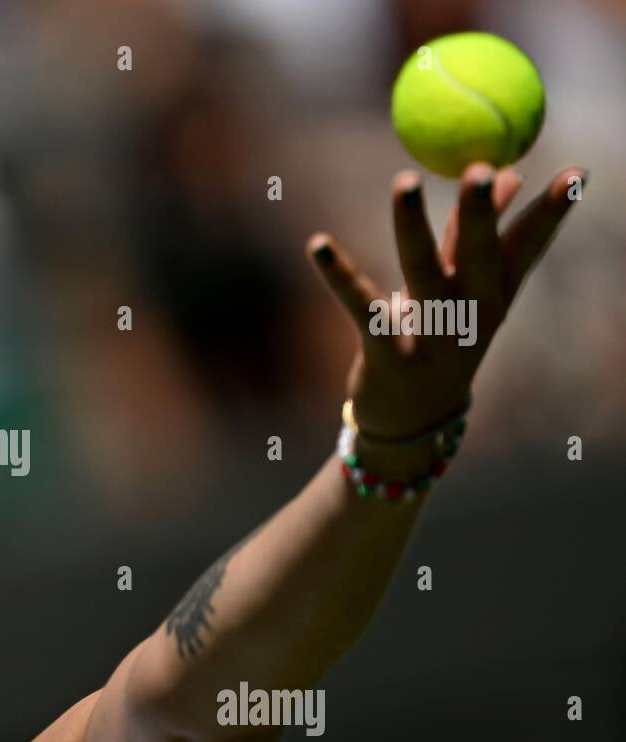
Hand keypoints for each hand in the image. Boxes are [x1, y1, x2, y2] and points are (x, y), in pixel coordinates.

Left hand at [307, 161, 585, 438]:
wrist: (412, 422)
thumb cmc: (440, 341)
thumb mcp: (465, 293)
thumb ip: (476, 235)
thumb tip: (507, 171)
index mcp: (495, 298)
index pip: (528, 247)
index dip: (552, 212)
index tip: (576, 174)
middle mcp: (471, 318)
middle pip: (480, 257)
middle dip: (481, 213)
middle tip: (481, 168)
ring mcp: (431, 339)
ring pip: (421, 272)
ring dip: (412, 225)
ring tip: (405, 181)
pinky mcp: (387, 354)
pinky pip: (361, 307)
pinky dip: (338, 274)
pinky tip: (318, 244)